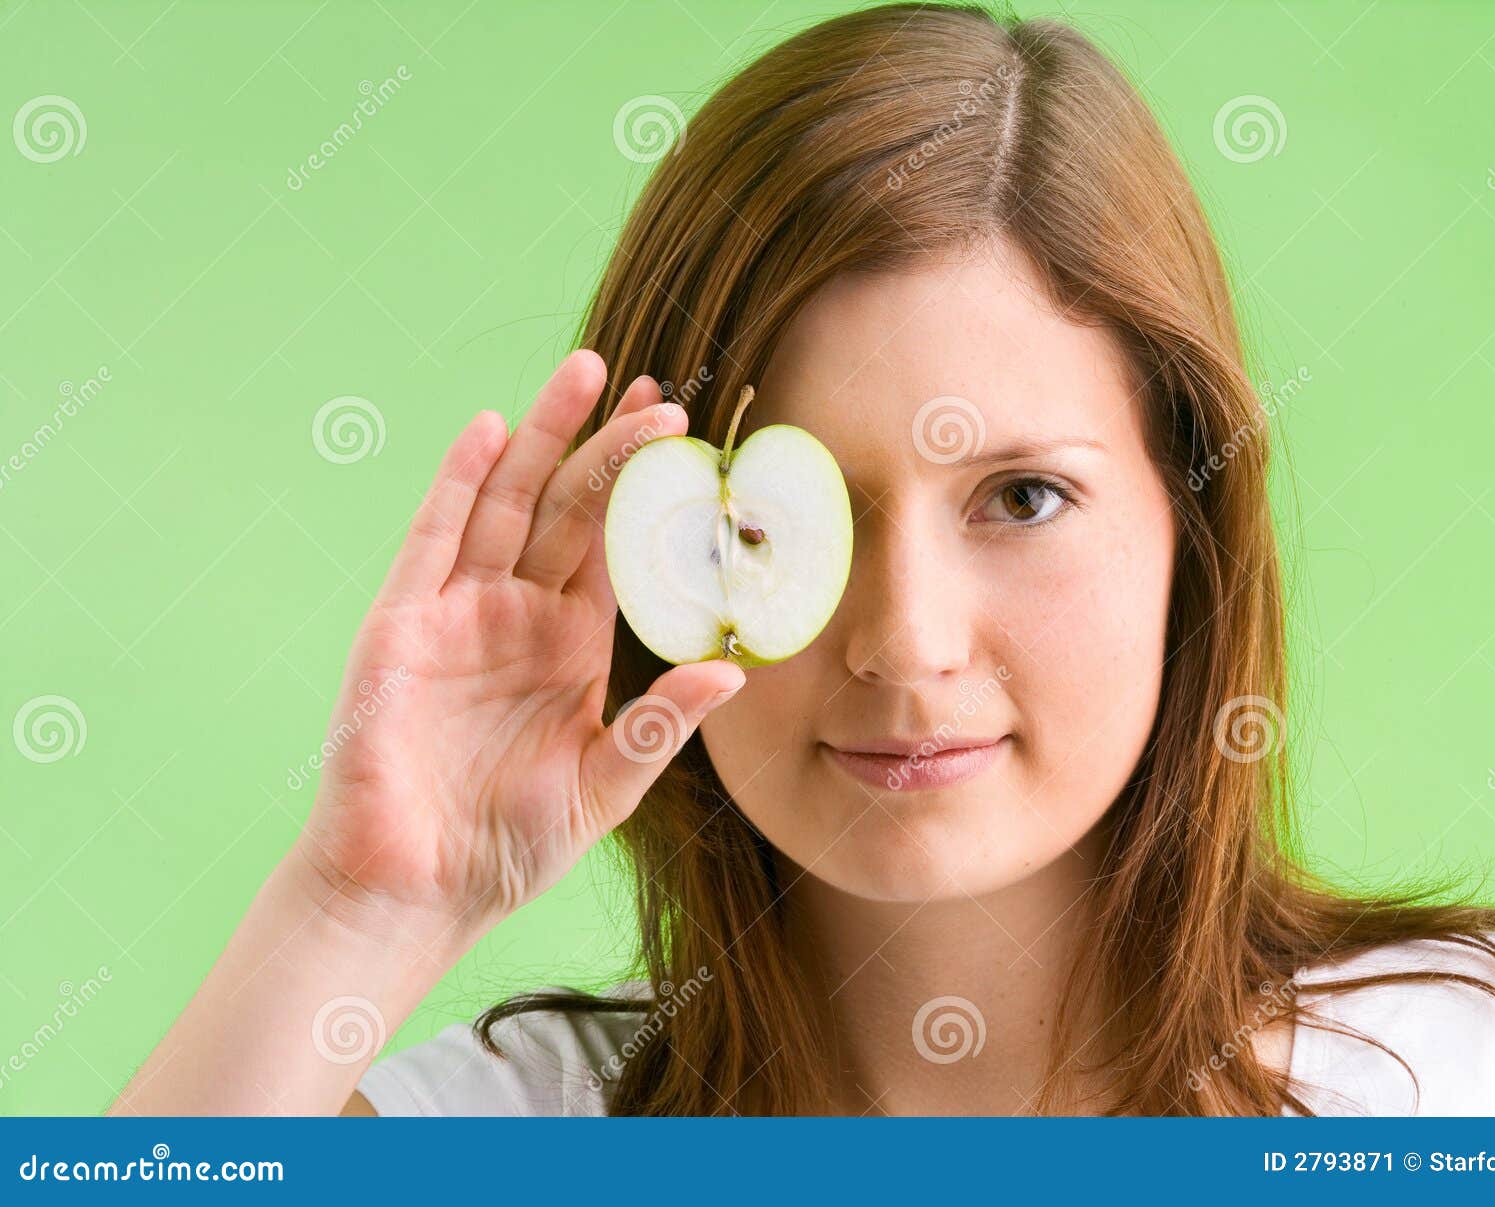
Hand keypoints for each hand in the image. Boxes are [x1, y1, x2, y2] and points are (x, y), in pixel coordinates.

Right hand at [293, 350, 744, 940]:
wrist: (416, 891)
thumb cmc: (506, 846)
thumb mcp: (605, 783)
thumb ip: (660, 725)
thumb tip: (734, 671)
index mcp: (569, 644)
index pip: (615, 546)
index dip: (647, 492)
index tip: (687, 436)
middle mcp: (517, 614)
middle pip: (566, 507)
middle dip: (606, 444)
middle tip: (655, 386)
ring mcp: (458, 613)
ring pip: (504, 503)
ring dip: (542, 438)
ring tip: (583, 374)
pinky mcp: (403, 626)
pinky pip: (433, 542)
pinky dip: (458, 484)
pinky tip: (489, 432)